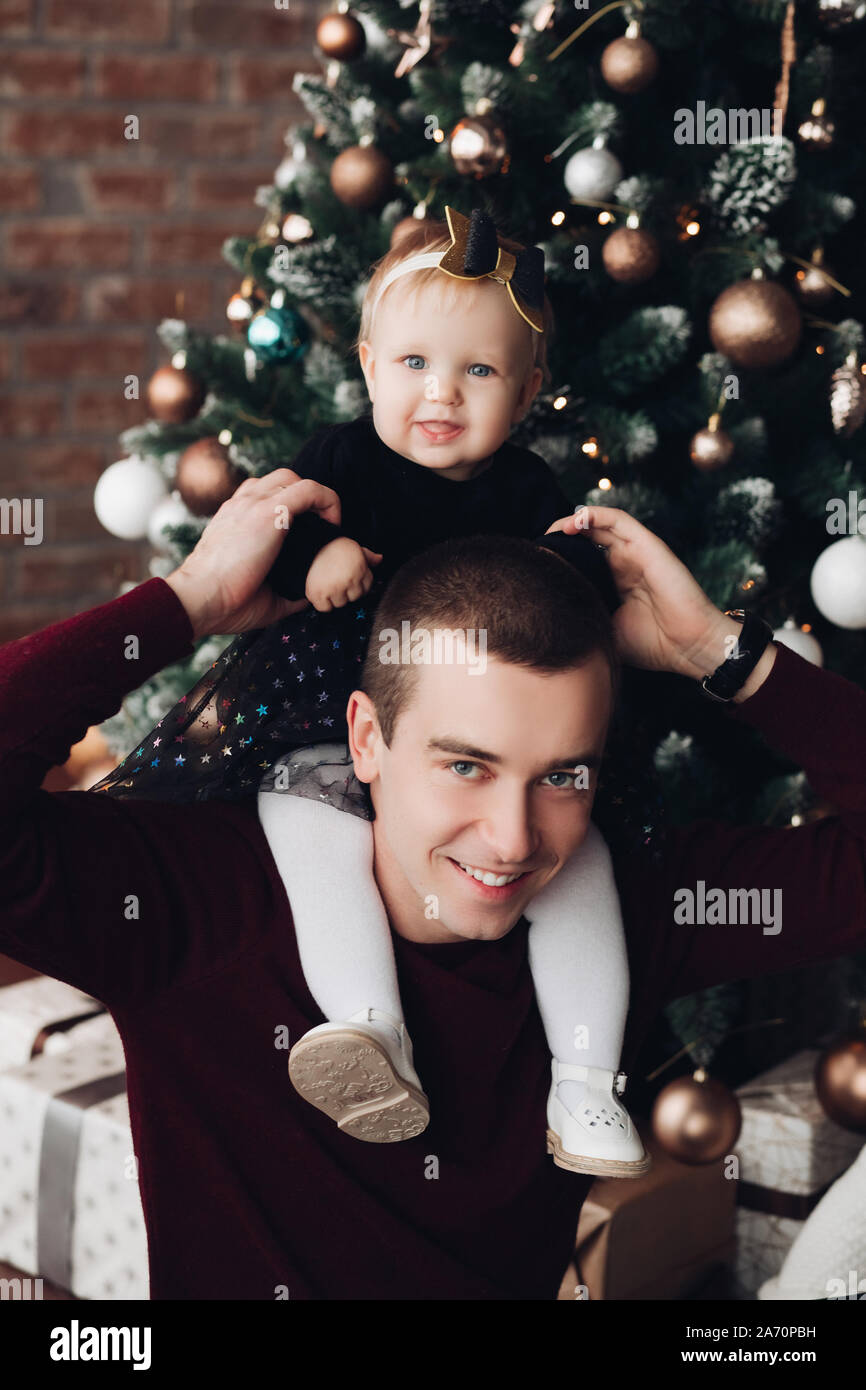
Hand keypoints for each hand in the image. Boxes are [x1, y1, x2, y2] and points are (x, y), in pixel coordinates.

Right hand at [165, 469, 342, 638]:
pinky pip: (308, 489)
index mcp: (234, 518)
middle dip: (303, 496)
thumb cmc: (224, 604)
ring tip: (325, 523)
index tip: (308, 534)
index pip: (262, 494)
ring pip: (291, 477)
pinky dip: (327, 500)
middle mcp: (241, 504)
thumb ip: (286, 588)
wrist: (199, 600)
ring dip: (313, 495)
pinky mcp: (268, 511)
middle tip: (319, 527)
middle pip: (279, 479)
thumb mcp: (262, 593)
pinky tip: (333, 524)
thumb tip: (308, 594)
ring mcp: (252, 503)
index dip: (290, 507)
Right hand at [305, 536, 381, 611]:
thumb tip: (379, 559)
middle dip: (348, 591)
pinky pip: (325, 608)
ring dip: (335, 598)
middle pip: (355, 597)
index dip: (358, 584)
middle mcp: (349, 580)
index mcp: (360, 570)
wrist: (311, 544)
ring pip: (341, 603)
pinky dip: (322, 603)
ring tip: (329, 585)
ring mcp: (334, 588)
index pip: (366, 587)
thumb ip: (368, 556)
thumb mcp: (354, 548)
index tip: (350, 580)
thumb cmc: (332, 546)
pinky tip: (321, 592)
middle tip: (338, 581)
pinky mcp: (319, 593)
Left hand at [546, 505, 736, 680]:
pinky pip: (618, 520)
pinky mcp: (648, 545)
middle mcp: (625, 564)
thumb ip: (586, 616)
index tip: (537, 566)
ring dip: (574, 522)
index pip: (583, 560)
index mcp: (616, 582)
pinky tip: (575, 521)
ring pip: (600, 524)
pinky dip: (596, 514)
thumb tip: (550, 617)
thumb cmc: (653, 645)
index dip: (560, 558)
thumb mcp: (606, 631)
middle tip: (539, 548)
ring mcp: (636, 552)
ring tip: (553, 530)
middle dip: (561, 539)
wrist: (689, 647)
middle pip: (587, 540)